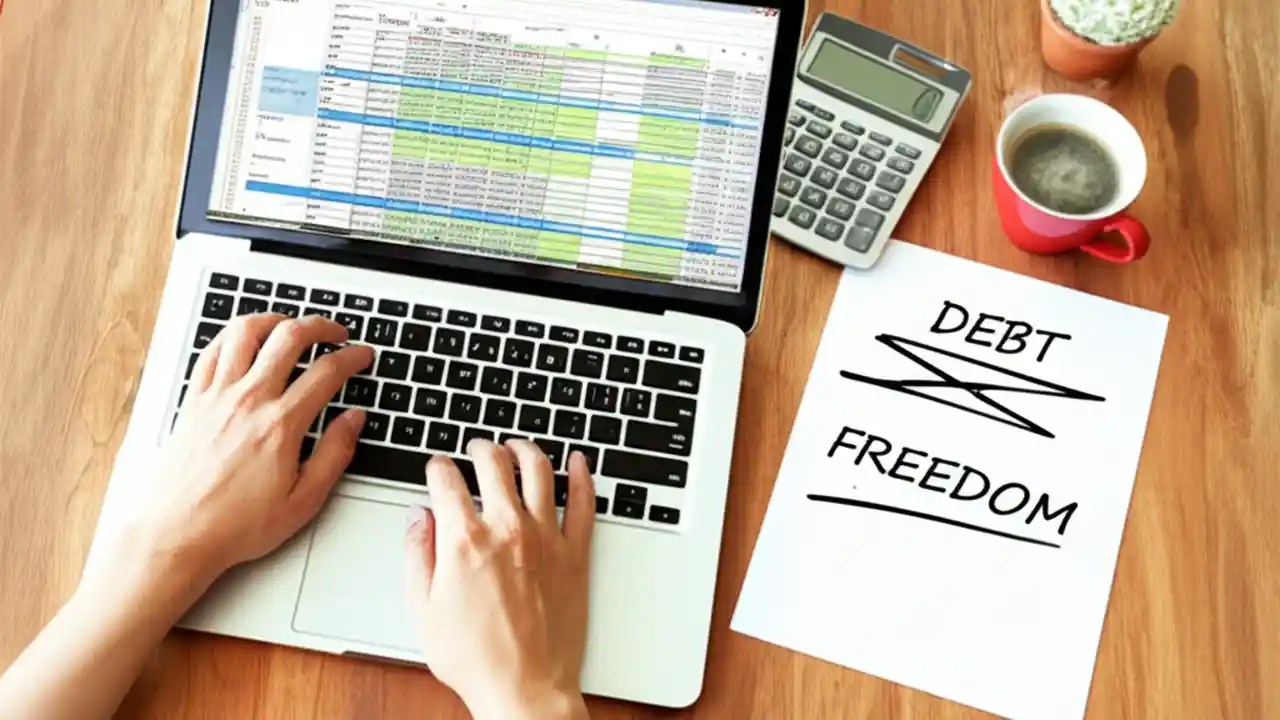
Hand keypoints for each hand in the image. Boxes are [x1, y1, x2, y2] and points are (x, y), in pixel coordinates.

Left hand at [92, 313, 372, 592]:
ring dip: (275, 319)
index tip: (362, 356)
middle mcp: (248, 401)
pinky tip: (245, 340)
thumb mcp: (303, 501)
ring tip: (291, 325)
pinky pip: (212, 350)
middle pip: (290, 337)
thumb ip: (335, 454)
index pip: (327, 372)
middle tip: (335, 332)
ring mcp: (217, 397)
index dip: (353, 357)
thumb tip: (353, 421)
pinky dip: (233, 336)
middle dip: (321, 325)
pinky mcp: (193, 401)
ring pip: (246, 331)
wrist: (176, 535)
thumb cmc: (234, 525)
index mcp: (281, 425)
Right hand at [404, 440, 595, 719]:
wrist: (524, 688)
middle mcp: (507, 529)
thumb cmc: (474, 658)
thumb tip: (417, 517)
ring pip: (539, 470)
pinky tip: (579, 462)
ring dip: (524, 448)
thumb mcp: (423, 609)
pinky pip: (584, 502)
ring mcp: (545, 538)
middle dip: (479, 448)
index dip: (437, 466)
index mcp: (464, 541)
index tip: (437, 467)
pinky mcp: (575, 554)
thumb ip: (417, 554)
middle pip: (493, 462)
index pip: (446, 479)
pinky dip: (583, 475)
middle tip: (476, 449)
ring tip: (516, 446)